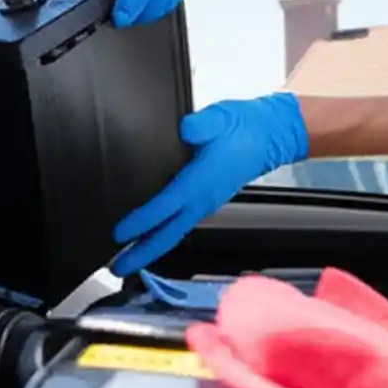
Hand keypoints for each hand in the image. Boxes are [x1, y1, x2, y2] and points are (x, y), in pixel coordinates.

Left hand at [110, 93, 308, 276]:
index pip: (164, 208)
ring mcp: (204, 203)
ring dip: (149, 247)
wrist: (269, 136)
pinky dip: (161, 235)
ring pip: (173, 232)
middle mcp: (202, 200)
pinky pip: (179, 225)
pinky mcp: (205, 201)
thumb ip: (201, 124)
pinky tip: (149, 236)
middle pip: (167, 235)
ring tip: (126, 259)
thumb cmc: (242, 128)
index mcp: (200, 183)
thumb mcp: (219, 119)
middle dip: (142, 253)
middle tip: (117, 268)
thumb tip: (186, 129)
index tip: (119, 234)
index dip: (141, 222)